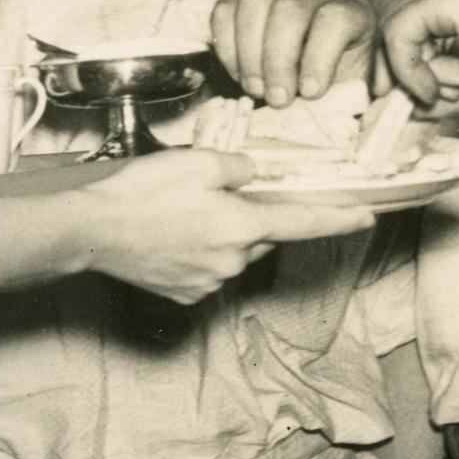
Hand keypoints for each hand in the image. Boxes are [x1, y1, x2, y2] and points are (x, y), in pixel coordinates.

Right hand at [71, 148, 369, 298]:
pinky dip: (200, 253)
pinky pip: (209, 270)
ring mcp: (210, 283)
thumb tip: (253, 176)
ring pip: (234, 254)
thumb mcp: (197, 161)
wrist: (90, 232)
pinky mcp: (187, 296)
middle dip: (250, 217)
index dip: (339, 219)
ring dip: (222, 235)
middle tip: (214, 196)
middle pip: (262, 236)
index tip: (367, 217)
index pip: (304, 223)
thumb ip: (238, 167)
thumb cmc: (142, 193)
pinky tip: (172, 237)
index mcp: (242, 226)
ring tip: (182, 215)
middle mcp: (234, 261)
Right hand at [212, 0, 376, 106]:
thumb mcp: (355, 80)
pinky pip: (225, 9)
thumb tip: (329, 116)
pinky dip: (226, 46)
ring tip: (255, 90)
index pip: (337, 17)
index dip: (320, 57)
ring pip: (254, 3)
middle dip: (279, 59)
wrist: (323, 38)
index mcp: (352, 9)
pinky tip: (239, 74)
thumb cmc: (341, 66)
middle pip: (290, 8)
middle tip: (277, 99)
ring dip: (249, 53)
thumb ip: (346, 95)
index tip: (310, 93)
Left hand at [379, 0, 458, 111]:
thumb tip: (410, 108)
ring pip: (396, 26)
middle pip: (399, 17)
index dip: (405, 58)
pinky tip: (436, 89)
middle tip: (412, 103)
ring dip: (414, 72)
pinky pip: (401, 32)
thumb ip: (448, 86)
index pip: (415, 15)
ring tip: (452, 90)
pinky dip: (410, 68)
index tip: (412, 95)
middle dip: (400, 68)